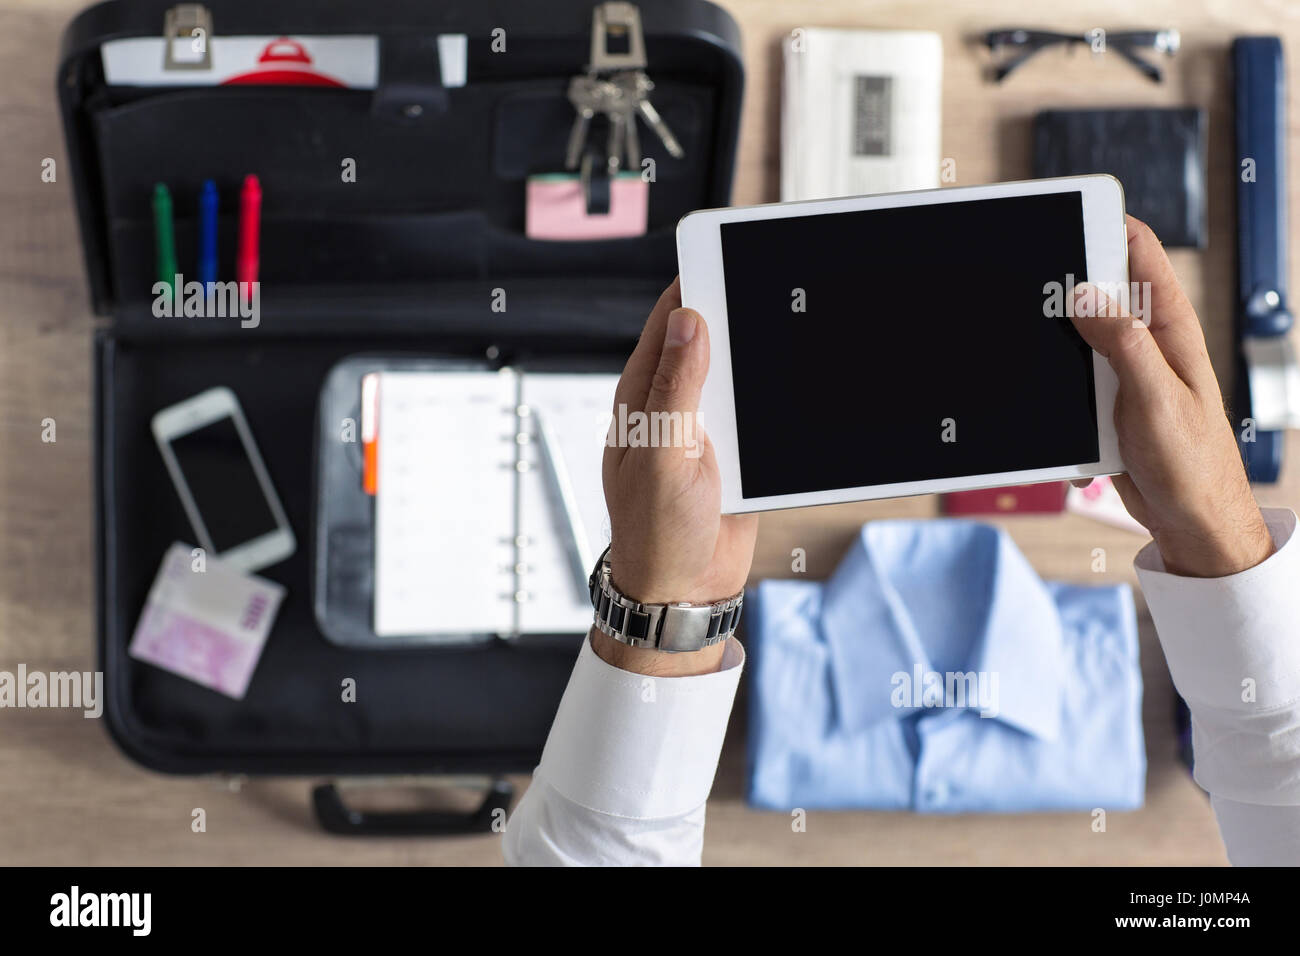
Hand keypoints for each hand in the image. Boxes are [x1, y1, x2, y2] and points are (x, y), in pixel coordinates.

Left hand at [596, 279, 758, 672]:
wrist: (683, 592)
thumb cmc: (654, 533)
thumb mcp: (662, 457)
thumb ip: (676, 390)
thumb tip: (690, 322)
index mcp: (642, 395)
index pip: (670, 320)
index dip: (696, 280)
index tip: (729, 247)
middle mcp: (673, 404)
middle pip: (711, 337)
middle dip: (739, 307)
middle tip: (778, 275)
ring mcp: (706, 426)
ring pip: (741, 371)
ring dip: (763, 353)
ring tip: (797, 316)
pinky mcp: (737, 450)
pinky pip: (761, 410)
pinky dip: (778, 395)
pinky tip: (800, 379)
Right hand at [1068, 216, 1272, 576]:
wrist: (1191, 519)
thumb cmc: (1192, 463)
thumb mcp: (1156, 396)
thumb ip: (1122, 341)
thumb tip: (1083, 294)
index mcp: (1170, 327)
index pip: (1138, 250)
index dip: (1103, 224)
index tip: (1064, 215)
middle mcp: (1147, 341)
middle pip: (1096, 287)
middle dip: (1062, 283)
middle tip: (1030, 289)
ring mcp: (1125, 370)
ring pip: (1075, 335)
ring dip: (1054, 344)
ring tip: (1039, 353)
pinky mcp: (1106, 401)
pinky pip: (1069, 380)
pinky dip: (1054, 387)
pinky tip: (1052, 403)